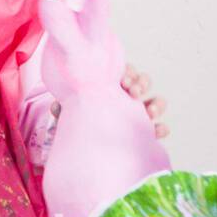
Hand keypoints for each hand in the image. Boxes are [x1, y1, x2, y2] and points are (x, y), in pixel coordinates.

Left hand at [50, 63, 168, 137]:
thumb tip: (55, 106)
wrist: (83, 146)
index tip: (123, 80)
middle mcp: (125, 95)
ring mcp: (137, 113)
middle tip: (133, 91)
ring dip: (155, 104)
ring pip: (154, 101)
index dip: (127, 72)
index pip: (122, 71)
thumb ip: (64, 109)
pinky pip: (159, 126)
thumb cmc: (76, 121)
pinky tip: (158, 130)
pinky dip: (161, 127)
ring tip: (149, 112)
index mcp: (109, 84)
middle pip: (140, 82)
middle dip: (140, 84)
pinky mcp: (144, 131)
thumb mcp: (69, 113)